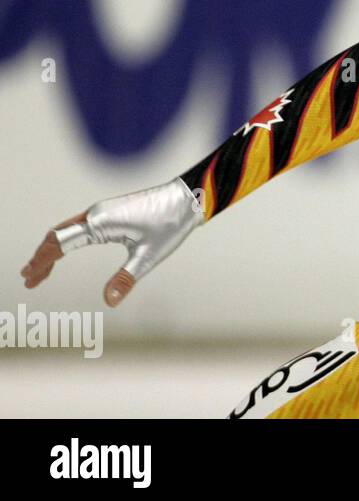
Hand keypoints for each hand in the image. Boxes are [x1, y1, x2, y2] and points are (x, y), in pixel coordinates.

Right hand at [20, 178, 204, 306]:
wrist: (188, 198)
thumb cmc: (171, 224)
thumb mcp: (149, 256)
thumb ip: (126, 279)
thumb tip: (109, 302)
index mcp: (100, 222)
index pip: (58, 243)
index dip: (41, 262)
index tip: (29, 278)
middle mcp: (96, 213)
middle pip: (57, 236)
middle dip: (40, 258)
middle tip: (29, 280)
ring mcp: (103, 211)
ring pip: (66, 230)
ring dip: (51, 249)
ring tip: (39, 269)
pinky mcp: (111, 212)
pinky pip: (79, 227)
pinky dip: (65, 241)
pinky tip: (65, 252)